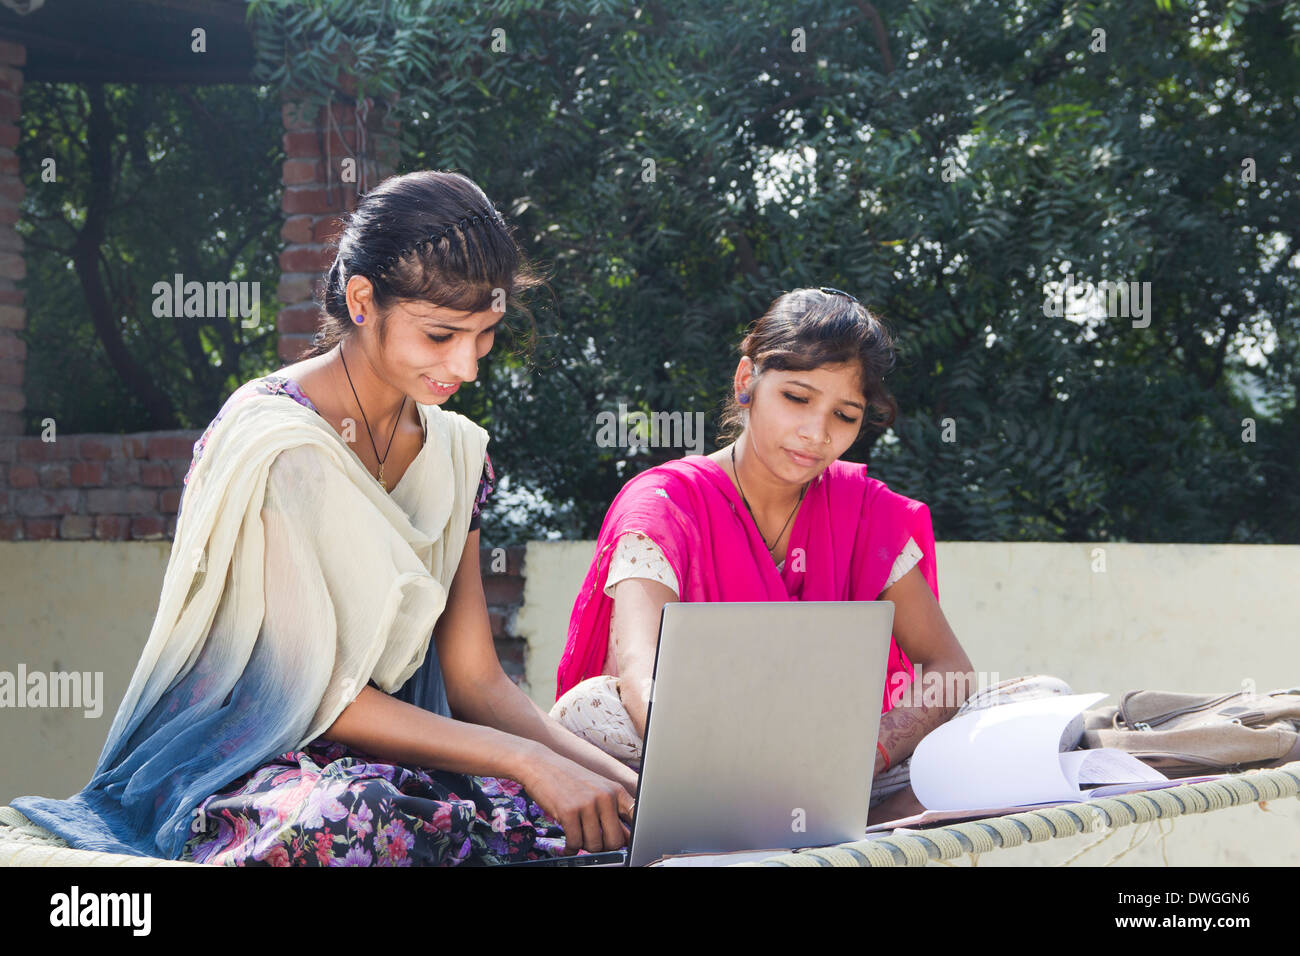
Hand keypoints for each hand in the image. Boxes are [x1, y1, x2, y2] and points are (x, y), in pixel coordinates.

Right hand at [516, 744, 633, 854]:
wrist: (541, 764)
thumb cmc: (569, 779)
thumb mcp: (597, 788)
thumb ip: (612, 810)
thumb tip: (626, 839)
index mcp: (616, 790)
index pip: (635, 819)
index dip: (632, 838)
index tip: (624, 845)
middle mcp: (605, 796)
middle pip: (615, 841)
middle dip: (605, 848)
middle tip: (595, 844)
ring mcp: (587, 804)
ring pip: (594, 845)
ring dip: (585, 847)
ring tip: (578, 838)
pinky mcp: (568, 812)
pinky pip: (575, 843)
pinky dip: (571, 849)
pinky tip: (568, 845)